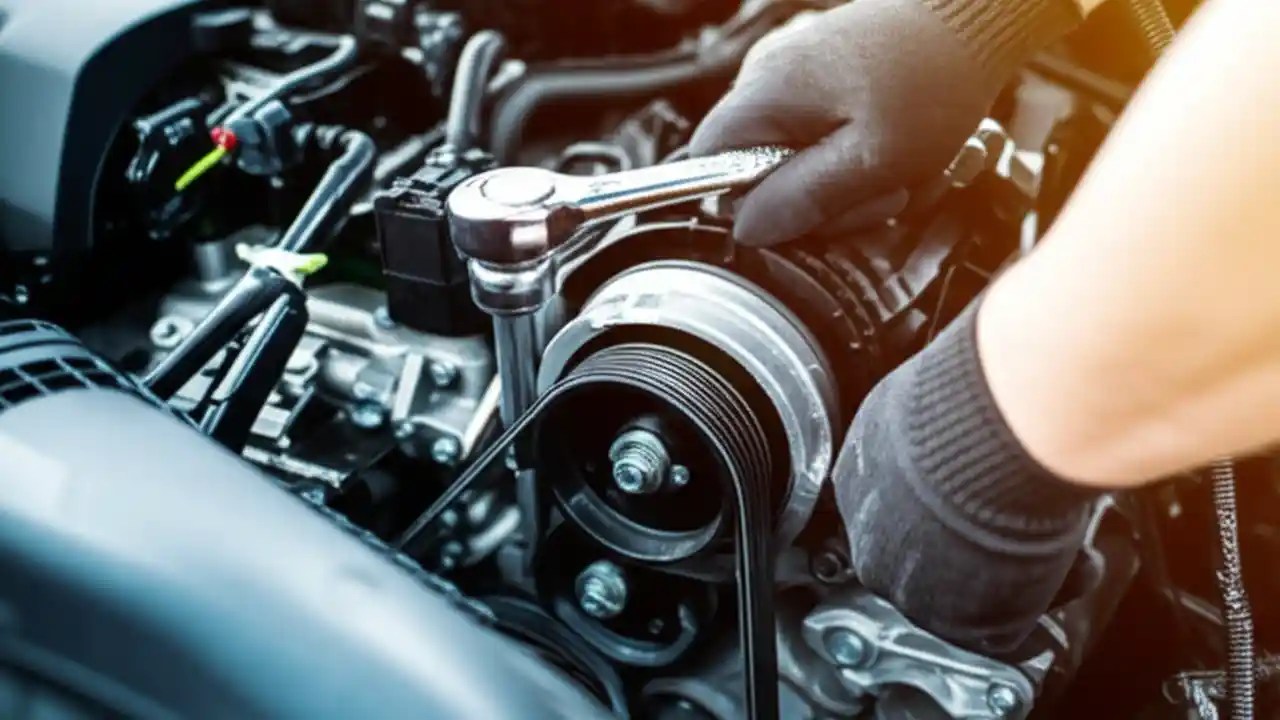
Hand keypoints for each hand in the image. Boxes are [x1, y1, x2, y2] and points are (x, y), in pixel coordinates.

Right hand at [690, 0, 1073, 246]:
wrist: (973, 18)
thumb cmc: (932, 76)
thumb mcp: (874, 158)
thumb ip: (805, 198)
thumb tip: (749, 229)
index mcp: (765, 93)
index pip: (706, 162)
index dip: (743, 203)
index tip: (798, 214)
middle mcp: (766, 75)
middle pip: (752, 167)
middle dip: (812, 197)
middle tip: (872, 193)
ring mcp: (791, 71)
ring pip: (788, 155)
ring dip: (839, 179)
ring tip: (890, 168)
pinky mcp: (818, 74)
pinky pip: (813, 133)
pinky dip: (848, 152)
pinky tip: (884, 148)